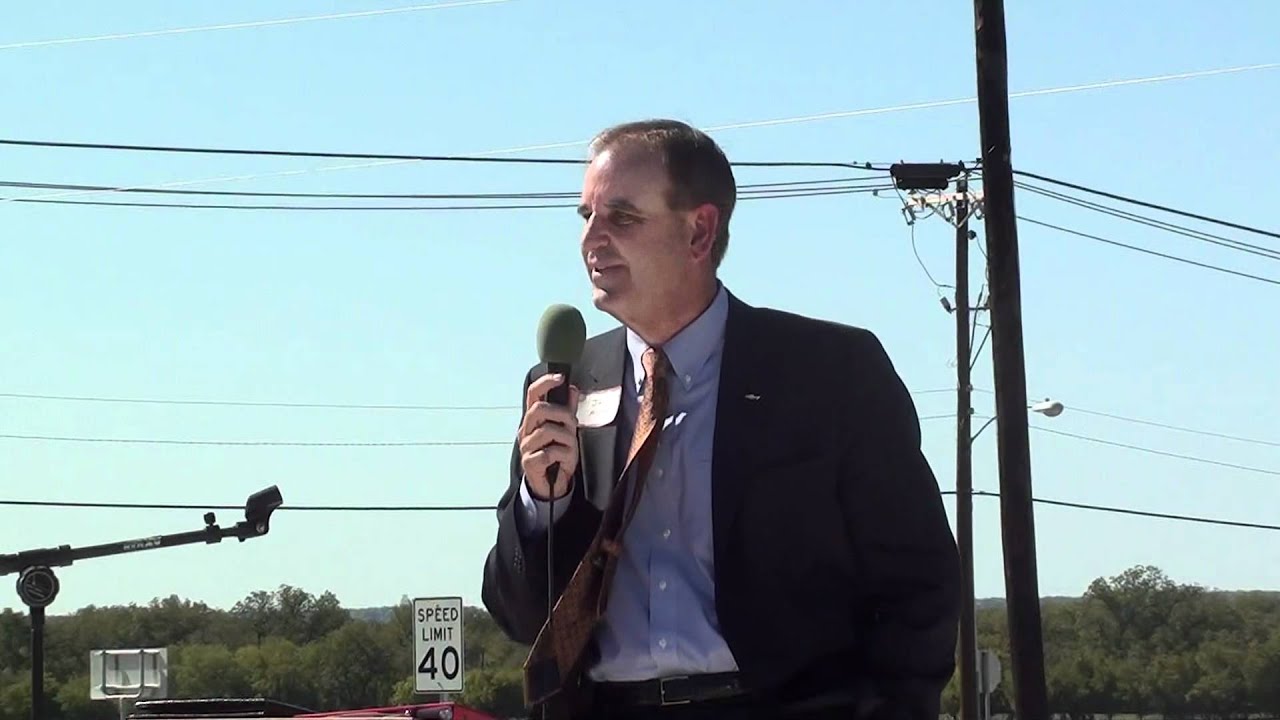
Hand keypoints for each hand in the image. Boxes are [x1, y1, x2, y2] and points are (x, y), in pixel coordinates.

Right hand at [518, 373, 580, 500]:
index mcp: (533, 420)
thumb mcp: (566, 431)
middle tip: (572, 424)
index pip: (532, 395)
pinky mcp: (529, 462)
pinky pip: (549, 452)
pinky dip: (563, 455)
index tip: (560, 377)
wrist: (551, 485)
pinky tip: (563, 460)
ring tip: (569, 447)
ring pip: (548, 431)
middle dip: (561, 413)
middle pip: (538, 409)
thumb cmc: (557, 455)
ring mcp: (525, 446)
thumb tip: (571, 389)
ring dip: (566, 438)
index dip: (545, 383)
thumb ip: (567, 410)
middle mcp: (525, 431)